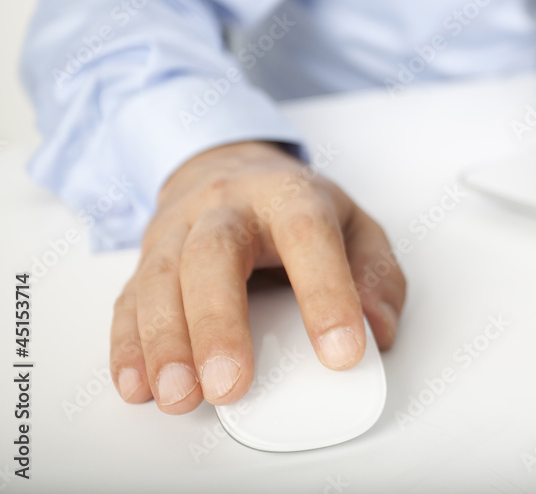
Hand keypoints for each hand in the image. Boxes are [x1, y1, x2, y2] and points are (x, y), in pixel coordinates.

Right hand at [109, 141, 405, 412]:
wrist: (232, 167)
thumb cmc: (298, 209)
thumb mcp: (357, 228)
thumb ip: (377, 277)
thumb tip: (376, 328)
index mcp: (290, 197)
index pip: (308, 237)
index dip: (326, 295)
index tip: (340, 353)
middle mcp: (227, 207)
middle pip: (213, 255)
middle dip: (218, 324)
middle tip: (230, 385)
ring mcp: (179, 229)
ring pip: (160, 278)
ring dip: (165, 344)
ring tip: (181, 396)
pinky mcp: (146, 257)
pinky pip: (129, 300)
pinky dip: (128, 347)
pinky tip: (139, 385)